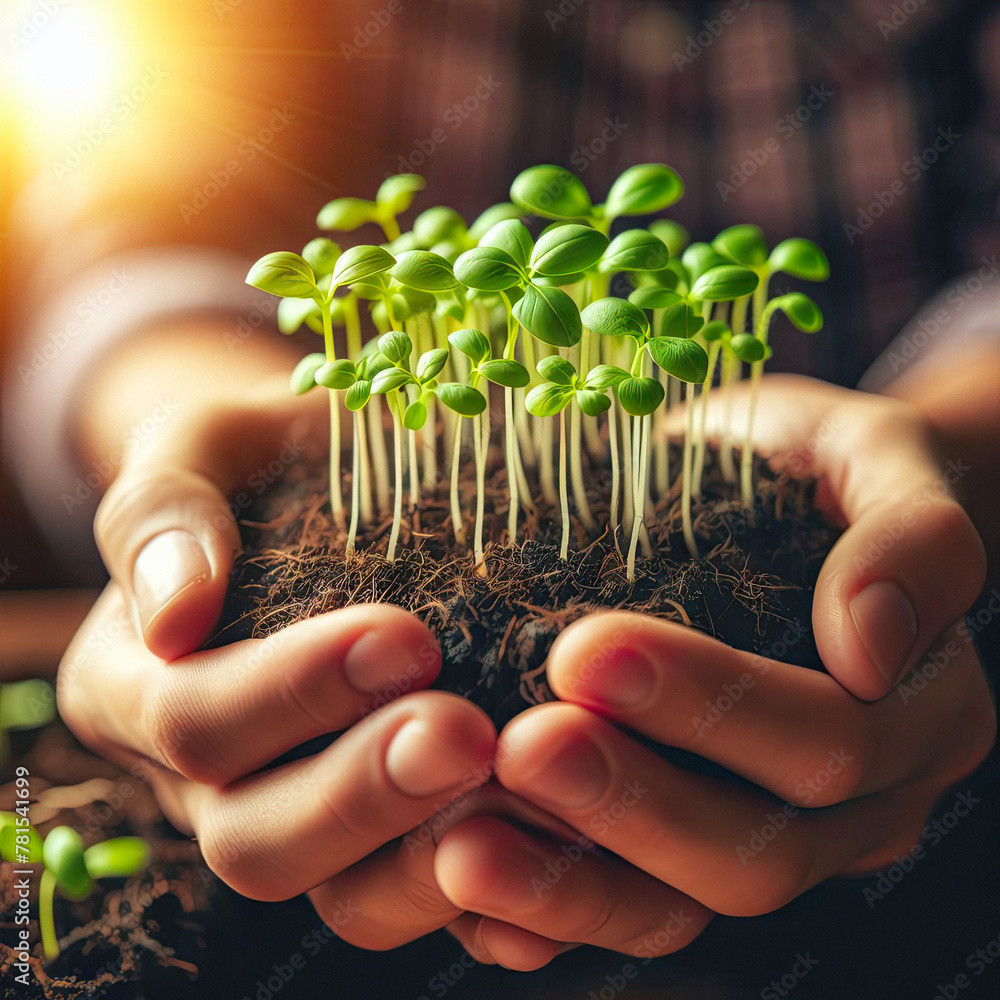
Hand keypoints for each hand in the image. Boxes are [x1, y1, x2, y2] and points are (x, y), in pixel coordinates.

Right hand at [58, 360, 497, 949]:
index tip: (405, 638)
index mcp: (134, 688)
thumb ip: (162, 513)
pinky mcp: (376, 842)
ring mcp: (292, 818)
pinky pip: (423, 899)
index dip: (293, 693)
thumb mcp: (197, 446)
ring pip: (342, 896)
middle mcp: (202, 779)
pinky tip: (550, 856)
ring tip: (517, 784)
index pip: (193, 720)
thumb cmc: (262, 461)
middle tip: (469, 733)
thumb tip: (174, 612)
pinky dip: (485, 891)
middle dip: (365, 791)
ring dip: (431, 854)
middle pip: (255, 839)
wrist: (325, 488)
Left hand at [430, 375, 994, 967]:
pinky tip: (461, 883)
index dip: (711, 707)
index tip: (586, 649)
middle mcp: (849, 805)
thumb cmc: (818, 467)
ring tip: (462, 845)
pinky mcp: (680, 852)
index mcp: (914, 714)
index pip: (828, 740)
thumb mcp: (881, 460)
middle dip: (630, 804)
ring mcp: (763, 840)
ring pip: (678, 908)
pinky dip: (539, 912)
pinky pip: (617, 911)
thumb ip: (912, 539)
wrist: (770, 493)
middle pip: (753, 851)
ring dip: (565, 887)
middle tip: (522, 746)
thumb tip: (868, 649)